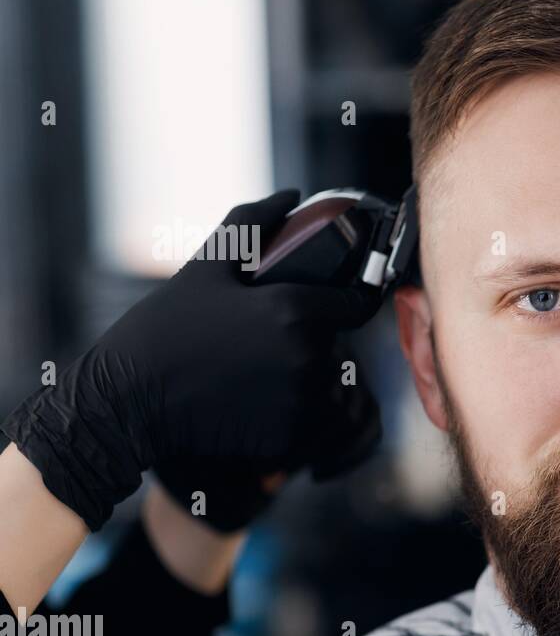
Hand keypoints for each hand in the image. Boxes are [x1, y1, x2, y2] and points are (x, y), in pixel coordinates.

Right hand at [1, 190, 383, 531]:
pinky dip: (294, 418)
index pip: (358, 302)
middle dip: (314, 344)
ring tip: (256, 378)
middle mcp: (307, 358)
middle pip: (338, 348)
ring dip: (308, 384)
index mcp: (294, 311)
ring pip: (329, 389)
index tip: (340, 301)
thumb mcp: (205, 267)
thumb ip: (254, 226)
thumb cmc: (162, 332)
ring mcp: (302, 403)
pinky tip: (253, 406)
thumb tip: (291, 195)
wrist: (125, 405)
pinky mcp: (291, 440)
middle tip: (264, 347)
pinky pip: (314, 426)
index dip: (352, 299)